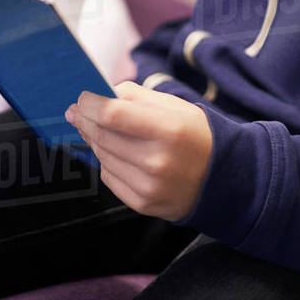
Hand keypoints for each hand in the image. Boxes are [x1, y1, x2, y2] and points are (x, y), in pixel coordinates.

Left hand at [65, 80, 212, 220]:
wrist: (223, 179)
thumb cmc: (193, 135)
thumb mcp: (173, 106)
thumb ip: (133, 95)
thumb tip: (98, 95)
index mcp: (168, 130)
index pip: (112, 114)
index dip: (90, 104)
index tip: (82, 98)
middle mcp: (157, 161)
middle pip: (102, 136)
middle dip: (84, 120)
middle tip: (76, 112)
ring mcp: (149, 186)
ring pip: (102, 156)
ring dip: (94, 140)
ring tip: (97, 130)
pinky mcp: (143, 204)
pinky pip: (109, 178)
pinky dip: (107, 162)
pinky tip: (116, 154)